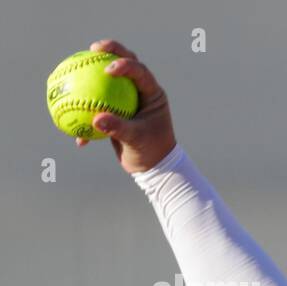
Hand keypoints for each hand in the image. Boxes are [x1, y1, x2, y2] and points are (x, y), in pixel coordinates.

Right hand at [75, 39, 176, 173]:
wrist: (151, 167)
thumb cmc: (150, 152)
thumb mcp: (135, 141)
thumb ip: (117, 128)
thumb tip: (95, 120)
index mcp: (152, 94)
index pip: (140, 71)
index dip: (125, 65)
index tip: (107, 70)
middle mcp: (141, 91)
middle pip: (126, 62)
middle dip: (111, 50)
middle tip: (93, 48)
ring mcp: (128, 97)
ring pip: (108, 78)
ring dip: (92, 69)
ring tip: (73, 63)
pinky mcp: (115, 107)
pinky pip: (96, 97)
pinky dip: (83, 100)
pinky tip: (65, 101)